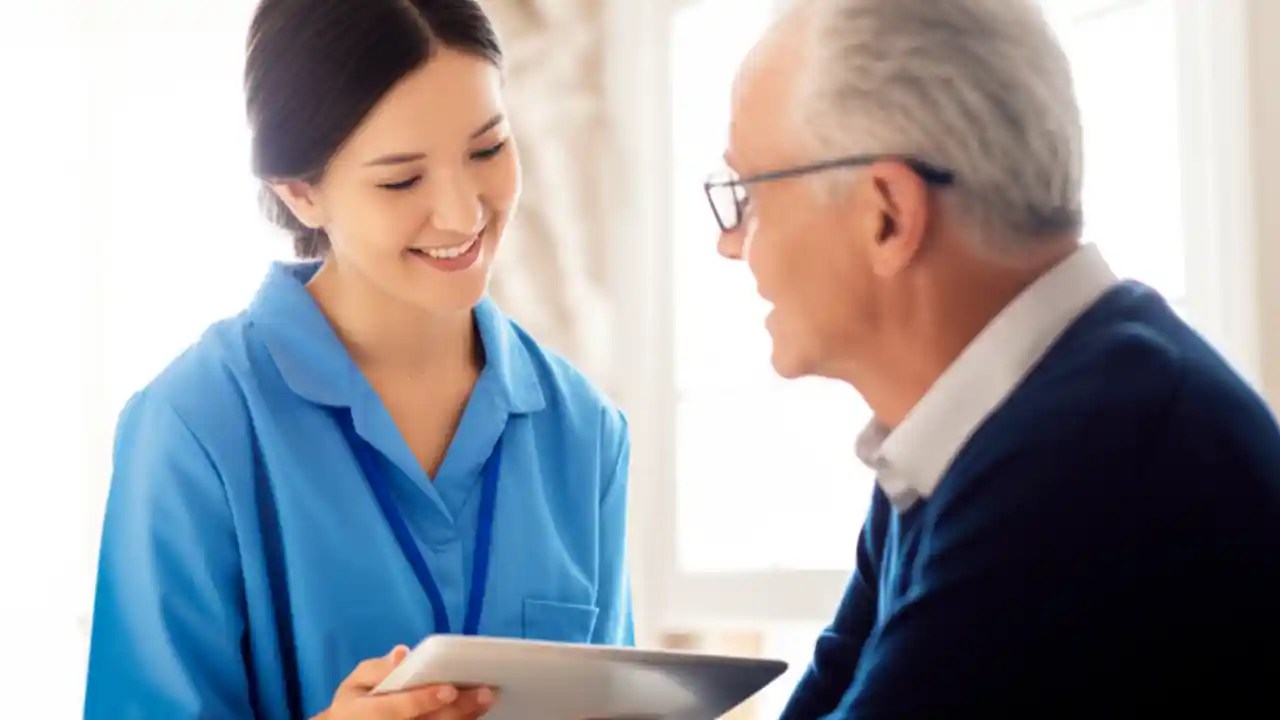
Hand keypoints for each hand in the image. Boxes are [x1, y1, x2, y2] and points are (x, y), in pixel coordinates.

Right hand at [314, 645, 496, 719]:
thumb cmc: (356, 703)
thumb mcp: (356, 683)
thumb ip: (376, 669)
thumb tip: (402, 654)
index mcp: (365, 713)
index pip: (398, 709)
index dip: (424, 700)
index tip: (449, 690)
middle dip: (458, 708)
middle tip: (485, 692)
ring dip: (466, 717)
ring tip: (486, 698)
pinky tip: (477, 711)